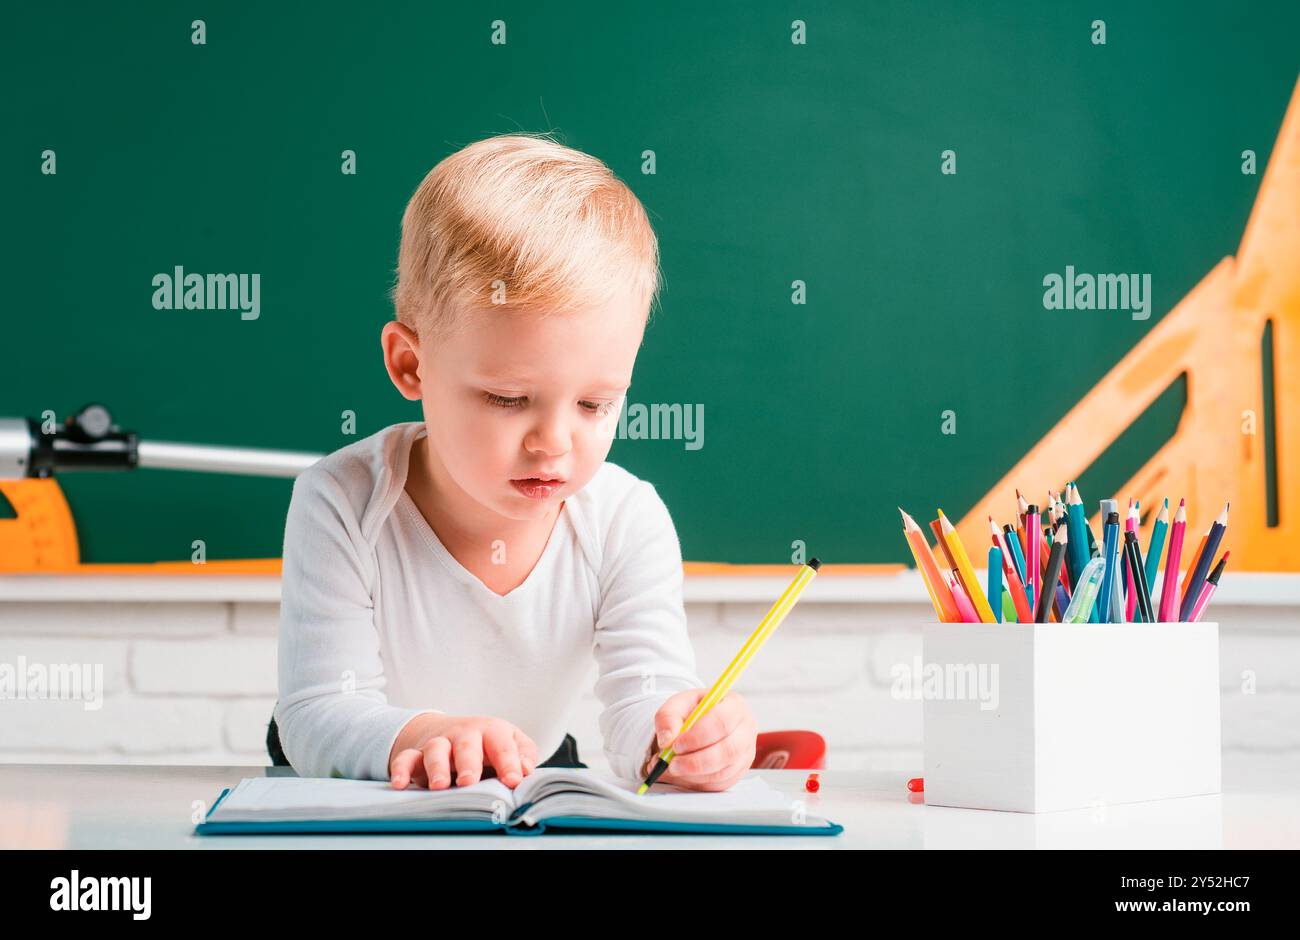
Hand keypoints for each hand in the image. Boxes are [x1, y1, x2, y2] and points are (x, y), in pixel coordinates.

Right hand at [389, 714, 538, 790]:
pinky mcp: (418, 753)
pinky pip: (406, 758)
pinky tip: (400, 784)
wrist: (452, 730)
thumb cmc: (488, 743)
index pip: (503, 746)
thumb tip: (527, 770)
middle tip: (469, 781)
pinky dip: (401, 769)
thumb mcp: (510, 742)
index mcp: (492, 732)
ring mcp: (440, 743)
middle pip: (467, 745)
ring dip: (437, 767)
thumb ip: (524, 754)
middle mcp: (465, 735)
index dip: (509, 763)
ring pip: (436, 749)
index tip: (513, 781)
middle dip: (469, 763)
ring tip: (439, 786)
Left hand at [644, 690, 756, 791]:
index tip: (676, 744)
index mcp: (734, 705)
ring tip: (674, 768)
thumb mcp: (676, 706)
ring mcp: (745, 753)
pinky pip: (720, 783)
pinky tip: (685, 774)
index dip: (698, 736)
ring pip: (724, 771)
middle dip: (696, 761)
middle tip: (673, 763)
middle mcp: (745, 729)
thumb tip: (667, 738)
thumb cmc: (692, 713)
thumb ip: (667, 718)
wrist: (698, 726)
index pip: (722, 721)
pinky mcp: (738, 771)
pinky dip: (699, 782)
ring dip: (694, 774)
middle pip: (728, 750)